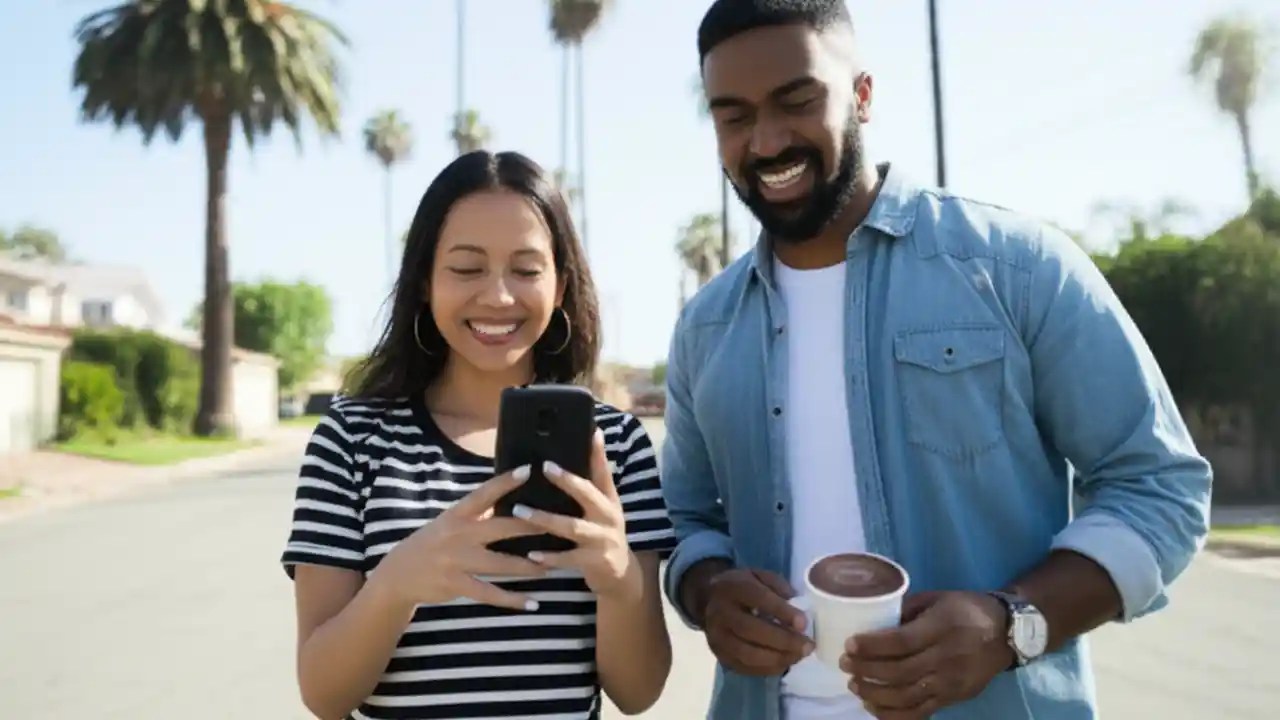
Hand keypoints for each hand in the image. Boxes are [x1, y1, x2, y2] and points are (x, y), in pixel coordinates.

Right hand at [370, 466, 546, 611]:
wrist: (399, 575)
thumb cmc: (432, 543)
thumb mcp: (449, 522)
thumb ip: (476, 514)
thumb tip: (507, 499)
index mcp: (457, 515)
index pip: (483, 494)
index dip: (504, 482)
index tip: (527, 470)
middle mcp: (458, 534)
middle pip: (500, 528)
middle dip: (530, 528)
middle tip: (558, 526)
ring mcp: (457, 560)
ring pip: (500, 564)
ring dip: (529, 567)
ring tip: (553, 567)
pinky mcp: (456, 584)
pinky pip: (490, 593)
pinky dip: (513, 599)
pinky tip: (533, 603)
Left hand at [513, 431, 641, 602]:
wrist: (621, 575)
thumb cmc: (604, 535)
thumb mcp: (604, 509)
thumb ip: (594, 482)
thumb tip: (591, 440)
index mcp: (609, 500)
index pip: (604, 472)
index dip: (598, 453)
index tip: (592, 432)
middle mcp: (609, 516)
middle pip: (588, 494)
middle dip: (567, 481)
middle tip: (544, 468)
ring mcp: (603, 540)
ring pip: (573, 527)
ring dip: (545, 519)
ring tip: (521, 511)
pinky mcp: (597, 562)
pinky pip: (569, 558)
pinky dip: (550, 557)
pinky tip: (531, 554)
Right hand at [700, 567, 812, 675]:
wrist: (709, 599)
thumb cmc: (742, 586)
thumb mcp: (760, 575)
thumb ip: (779, 587)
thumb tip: (798, 609)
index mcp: (732, 587)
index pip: (758, 598)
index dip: (782, 612)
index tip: (803, 624)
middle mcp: (720, 612)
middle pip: (751, 630)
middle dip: (783, 640)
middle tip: (808, 646)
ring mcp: (717, 636)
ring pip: (747, 653)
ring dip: (778, 658)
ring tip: (799, 656)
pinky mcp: (719, 655)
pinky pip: (745, 667)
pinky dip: (768, 668)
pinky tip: (785, 662)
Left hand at [840, 591, 1012, 718]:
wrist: (1006, 634)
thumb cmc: (965, 609)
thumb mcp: (936, 598)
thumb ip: (905, 609)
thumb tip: (870, 620)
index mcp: (942, 628)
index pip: (902, 642)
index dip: (873, 646)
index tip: (850, 644)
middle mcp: (947, 658)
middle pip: (900, 671)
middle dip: (866, 670)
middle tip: (845, 664)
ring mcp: (951, 683)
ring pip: (907, 696)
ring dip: (875, 694)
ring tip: (854, 685)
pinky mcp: (953, 699)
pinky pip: (920, 713)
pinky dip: (893, 715)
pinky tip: (874, 708)